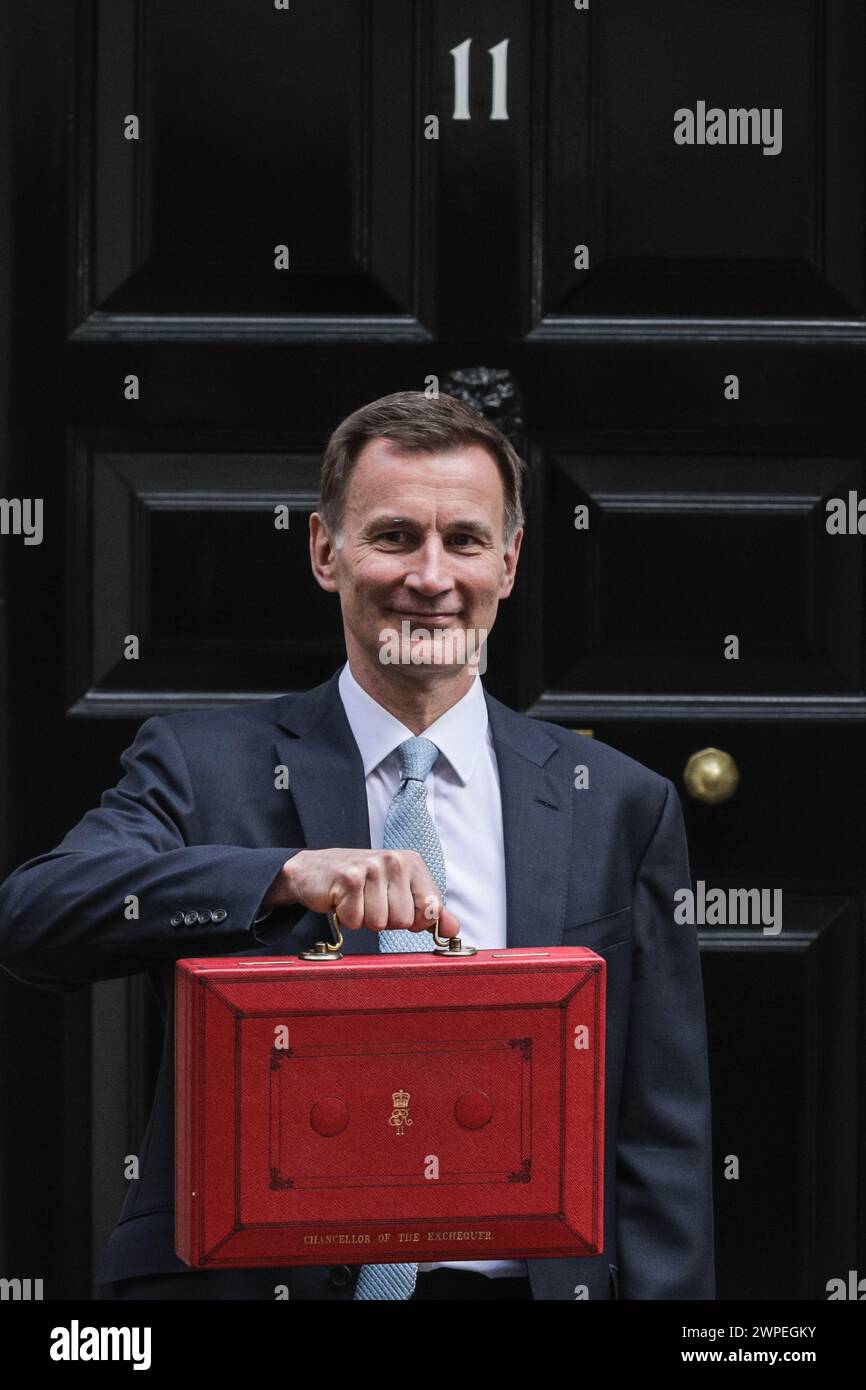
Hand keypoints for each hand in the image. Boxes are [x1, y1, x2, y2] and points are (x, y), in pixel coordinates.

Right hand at [262, 848, 459, 936]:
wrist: (313, 871)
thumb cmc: (359, 884)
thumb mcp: (397, 891)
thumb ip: (428, 910)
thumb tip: (454, 929)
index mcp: (412, 863)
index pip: (431, 908)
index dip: (413, 919)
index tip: (395, 906)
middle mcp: (395, 861)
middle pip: (404, 920)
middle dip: (385, 920)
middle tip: (369, 902)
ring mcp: (372, 868)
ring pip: (380, 923)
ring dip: (364, 919)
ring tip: (355, 900)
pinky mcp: (349, 879)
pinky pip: (357, 921)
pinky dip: (347, 918)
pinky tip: (341, 900)